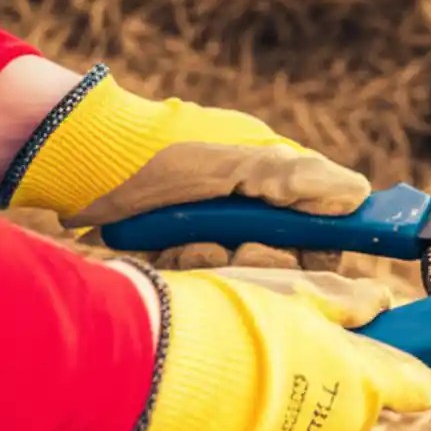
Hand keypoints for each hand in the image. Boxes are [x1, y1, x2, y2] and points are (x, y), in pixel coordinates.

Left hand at [0, 62, 368, 265]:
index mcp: (272, 176)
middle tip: (245, 249)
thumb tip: (359, 195)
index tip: (321, 258)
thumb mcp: (231, 160)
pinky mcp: (178, 256)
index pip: (323, 222)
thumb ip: (295, 176)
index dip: (326, 244)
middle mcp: (249, 207)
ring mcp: (214, 232)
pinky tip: (171, 251)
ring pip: (246, 274)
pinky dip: (191, 268)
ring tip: (194, 243)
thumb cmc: (156, 151)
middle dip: (269, 260)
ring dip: (226, 264)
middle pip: (288, 257)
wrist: (72, 161)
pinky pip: (205, 279)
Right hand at [130, 265, 430, 430]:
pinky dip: (261, 426)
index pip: (412, 386)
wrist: (155, 370)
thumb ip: (345, 301)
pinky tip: (229, 397)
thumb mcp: (294, 293)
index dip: (410, 373)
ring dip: (296, 403)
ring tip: (250, 366)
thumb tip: (381, 300)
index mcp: (357, 381)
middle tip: (302, 346)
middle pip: (356, 408)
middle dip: (341, 382)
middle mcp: (334, 428)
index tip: (412, 365)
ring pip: (313, 429)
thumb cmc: (230, 320)